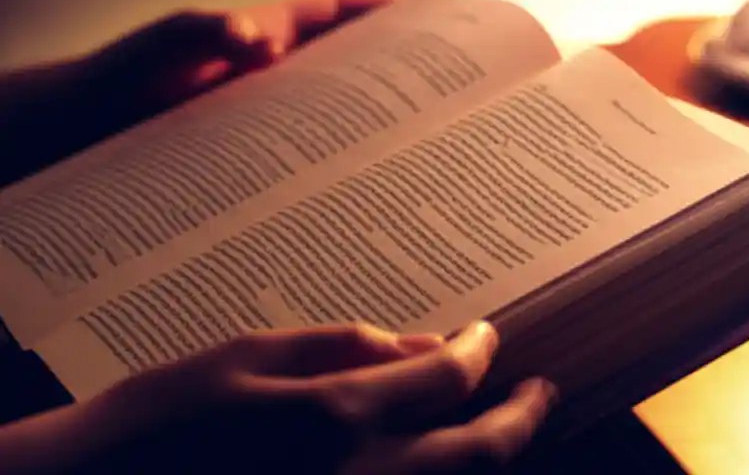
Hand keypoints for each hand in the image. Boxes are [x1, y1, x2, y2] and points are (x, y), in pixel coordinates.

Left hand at [0, 0, 391, 186]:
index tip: (430, 16)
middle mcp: (268, 75)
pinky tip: (357, 196)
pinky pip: (303, 160)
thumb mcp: (160, 50)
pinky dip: (331, 172)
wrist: (72, 140)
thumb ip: (204, 35)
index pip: (331, 13)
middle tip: (443, 95)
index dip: (380, 11)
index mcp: (258, 36)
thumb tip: (253, 37)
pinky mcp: (252, 159)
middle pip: (344, 66)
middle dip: (393, 74)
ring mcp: (262, 117)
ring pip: (328, 118)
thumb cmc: (116, 83)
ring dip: (366, 130)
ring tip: (415, 154)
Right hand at [0, 322, 555, 473]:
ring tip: (506, 429)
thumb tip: (420, 343)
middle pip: (479, 454)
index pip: (445, 377)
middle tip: (541, 392)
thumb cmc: (156, 421)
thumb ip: (341, 345)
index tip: (486, 337)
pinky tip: (444, 465)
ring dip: (491, 460)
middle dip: (521, 418)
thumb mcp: (247, 355)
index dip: (477, 353)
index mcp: (336, 416)